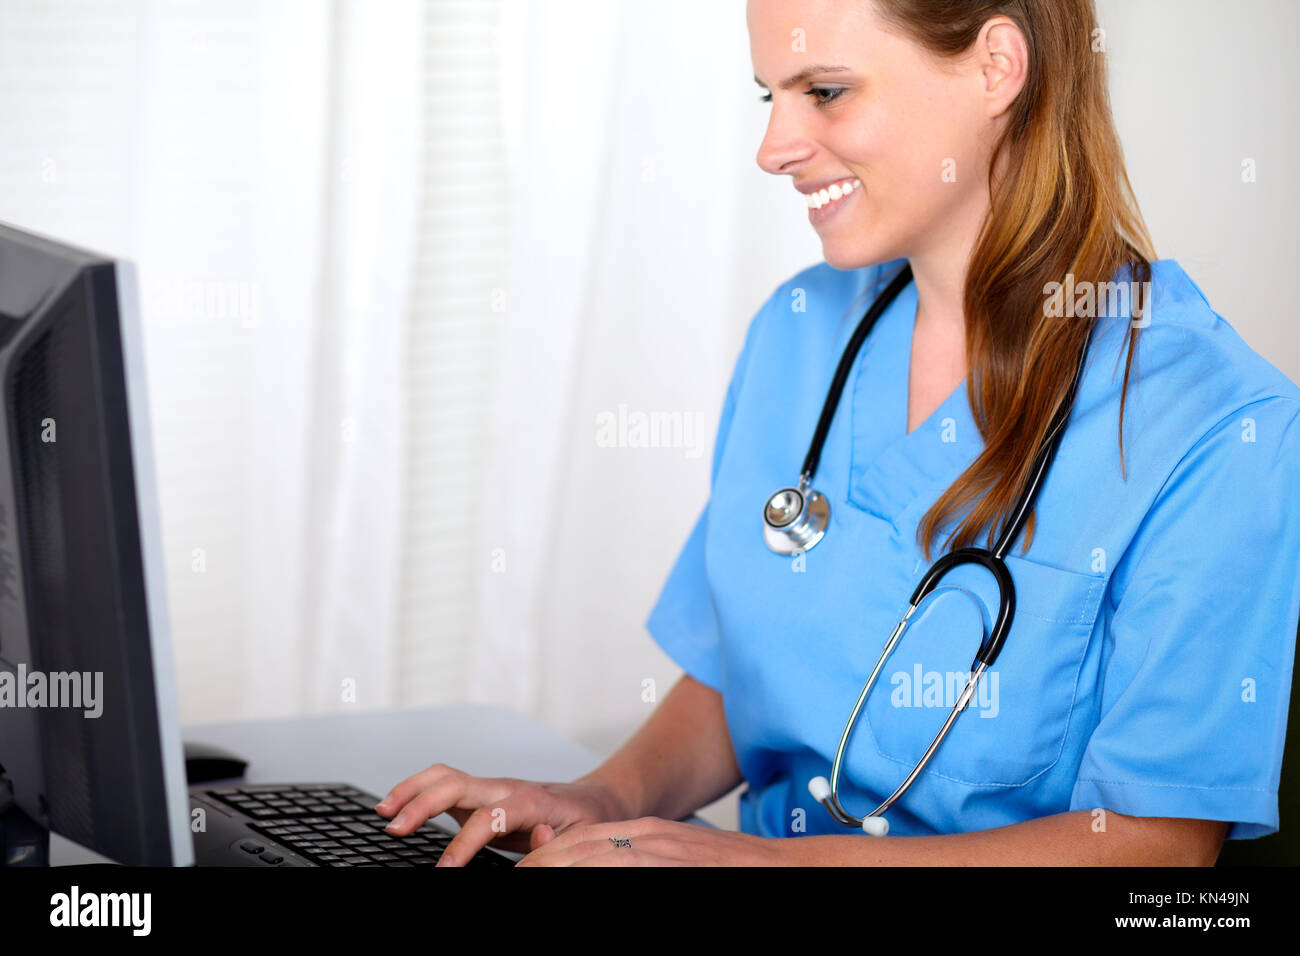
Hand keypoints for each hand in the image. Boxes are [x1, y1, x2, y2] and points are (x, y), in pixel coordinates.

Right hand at [375, 762, 627, 865]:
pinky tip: (397, 806)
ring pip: (445, 776)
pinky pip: (444, 784)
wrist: (596, 800)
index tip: (445, 870)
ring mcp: (491, 787)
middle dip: (423, 804)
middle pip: (458, 784)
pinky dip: (417, 790)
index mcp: (532, 801)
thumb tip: (533, 842)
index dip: (465, 843)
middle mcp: (506, 787)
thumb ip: (553, 844)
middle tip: (395, 830)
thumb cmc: (587, 823)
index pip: (490, 816)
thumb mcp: (582, 839)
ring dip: (412, 789)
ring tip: (383, 812)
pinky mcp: (480, 793)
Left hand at [516, 816, 788, 865]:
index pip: (579, 843)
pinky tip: (572, 876)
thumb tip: (589, 858)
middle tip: (513, 878)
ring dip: (555, 867)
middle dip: (539, 866)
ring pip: (591, 857)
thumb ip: (631, 856)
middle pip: (576, 850)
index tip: (522, 871)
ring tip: (528, 876)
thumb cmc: (732, 870)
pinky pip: (621, 867)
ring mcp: (659, 854)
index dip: (544, 859)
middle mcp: (647, 839)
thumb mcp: (674, 857)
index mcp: (645, 835)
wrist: (784, 866)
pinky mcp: (671, 864)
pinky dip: (591, 871)